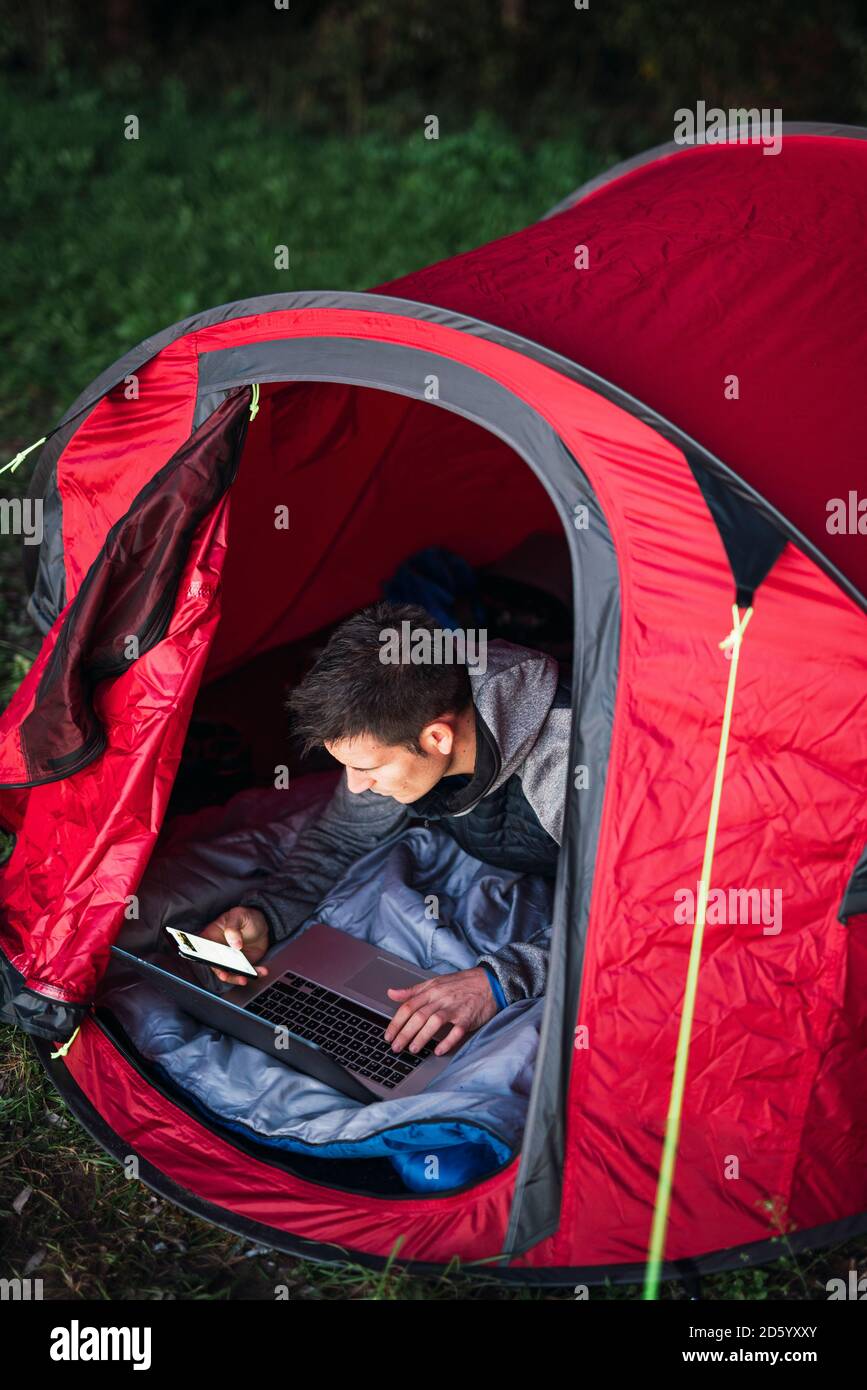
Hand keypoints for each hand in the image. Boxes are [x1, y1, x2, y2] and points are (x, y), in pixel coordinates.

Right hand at [200, 906, 270, 985]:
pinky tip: (261, 971)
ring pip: (229, 973)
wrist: (262, 925)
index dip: (204, 957)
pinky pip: (246, 972)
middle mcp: (218, 951)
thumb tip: (234, 944)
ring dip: (237, 977)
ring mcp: (230, 959)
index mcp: (211, 936)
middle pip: (214, 964)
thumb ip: (233, 927)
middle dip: (220, 972)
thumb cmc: (246, 917)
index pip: (203, 948)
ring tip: (245, 978)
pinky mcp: (242, 964)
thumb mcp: (238, 915)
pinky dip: (253, 973)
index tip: (211, 962)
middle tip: (226, 974)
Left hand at [384, 966, 498, 1056]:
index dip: (396, 1022)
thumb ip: (412, 991)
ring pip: (434, 1022)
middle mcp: (441, 998)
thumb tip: (391, 993)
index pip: (408, 1006)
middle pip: (418, 1016)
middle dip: (404, 1033)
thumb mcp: (434, 983)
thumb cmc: (461, 984)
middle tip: (396, 1047)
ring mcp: (455, 1008)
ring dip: (422, 1037)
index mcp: (431, 990)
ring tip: (413, 1049)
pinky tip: (438, 1050)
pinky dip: (447, 1042)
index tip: (388, 1035)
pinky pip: (456, 1031)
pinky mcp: (468, 1017)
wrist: (489, 981)